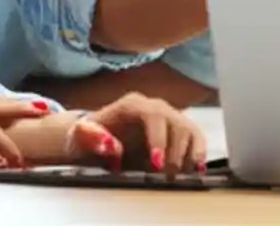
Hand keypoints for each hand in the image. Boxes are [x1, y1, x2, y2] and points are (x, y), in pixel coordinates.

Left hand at [50, 93, 208, 174]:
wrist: (94, 137)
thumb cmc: (87, 137)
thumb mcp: (80, 137)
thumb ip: (91, 138)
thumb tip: (110, 145)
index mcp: (132, 104)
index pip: (153, 115)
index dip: (158, 138)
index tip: (157, 163)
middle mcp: (154, 107)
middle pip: (175, 123)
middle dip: (174, 152)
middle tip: (165, 175)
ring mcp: (167, 117)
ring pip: (188, 129)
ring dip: (187, 154)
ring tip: (176, 174)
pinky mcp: (176, 129)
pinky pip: (195, 136)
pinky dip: (198, 152)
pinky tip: (195, 168)